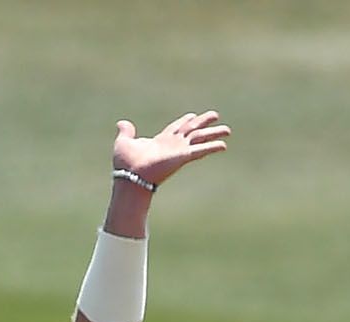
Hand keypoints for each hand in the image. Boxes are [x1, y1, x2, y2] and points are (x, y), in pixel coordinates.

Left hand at [113, 111, 229, 187]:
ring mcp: (179, 151)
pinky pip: (200, 150)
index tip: (193, 115)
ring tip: (228, 130)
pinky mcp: (183, 157)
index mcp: (161, 141)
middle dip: (203, 122)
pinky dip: (212, 147)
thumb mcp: (124, 142)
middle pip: (191, 130)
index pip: (176, 128)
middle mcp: (172, 145)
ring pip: (200, 138)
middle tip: (215, 116)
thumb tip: (122, 123)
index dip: (184, 121)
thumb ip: (126, 132)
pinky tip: (224, 145)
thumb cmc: (125, 164)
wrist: (130, 177)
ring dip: (213, 133)